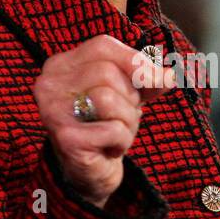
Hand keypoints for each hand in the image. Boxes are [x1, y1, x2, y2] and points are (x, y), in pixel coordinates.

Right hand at [33, 35, 176, 207]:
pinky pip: (113, 130)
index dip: (135, 60)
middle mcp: (49, 84)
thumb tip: (170, 74)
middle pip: (107, 72)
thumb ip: (146, 78)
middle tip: (123, 117)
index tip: (158, 79)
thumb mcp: (126, 94)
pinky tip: (109, 148)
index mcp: (60, 65)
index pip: (102, 46)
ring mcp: (53, 111)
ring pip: (108, 99)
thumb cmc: (104, 125)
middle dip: (130, 97)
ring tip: (117, 133)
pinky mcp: (65, 138)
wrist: (88, 172)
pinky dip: (122, 141)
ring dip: (127, 120)